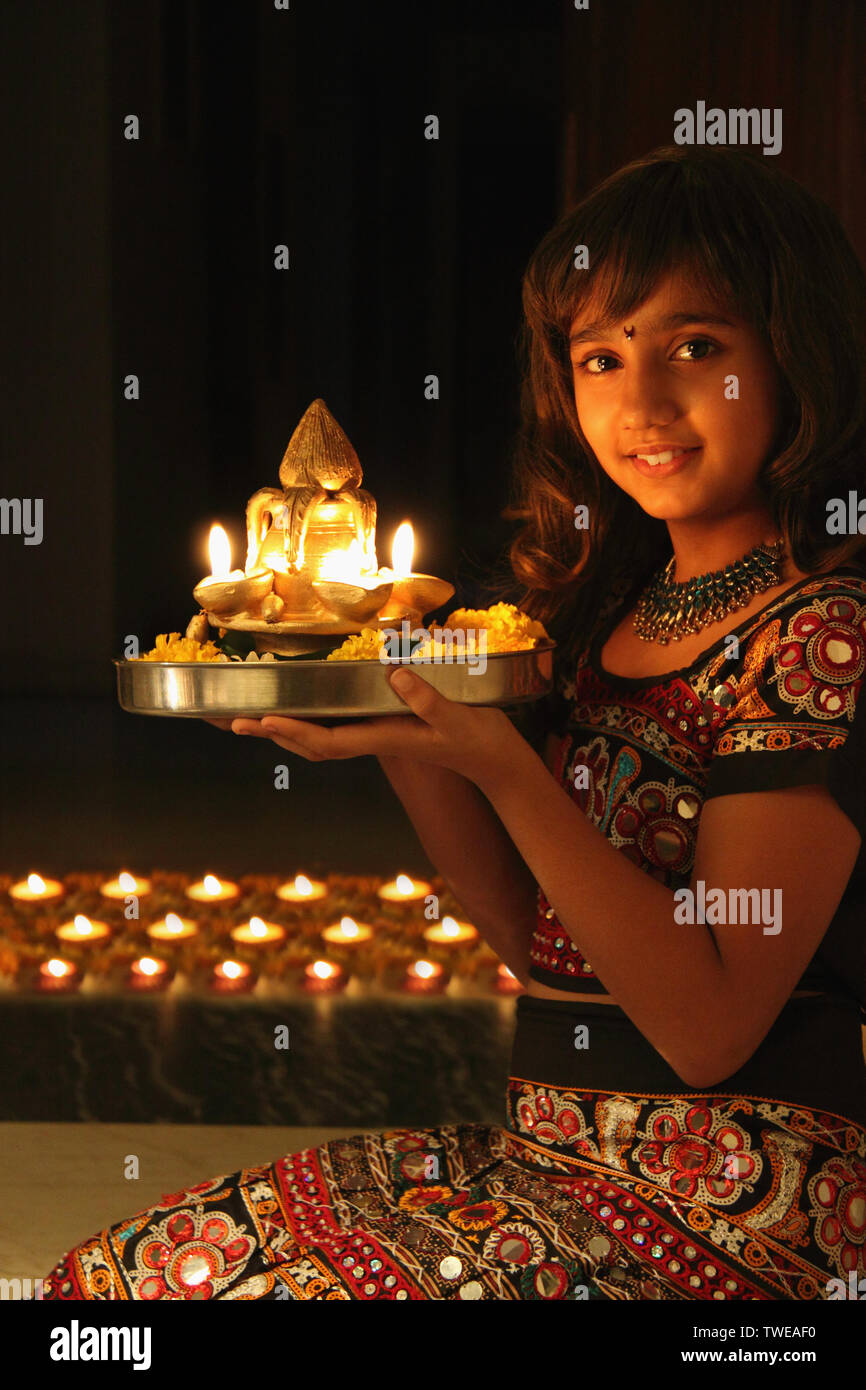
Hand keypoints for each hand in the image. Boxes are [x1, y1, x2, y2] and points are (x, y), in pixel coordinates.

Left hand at [202, 666, 515, 789]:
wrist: (496, 762)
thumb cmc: (479, 739)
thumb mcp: (457, 715)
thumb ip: (426, 697)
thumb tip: (393, 674)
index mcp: (385, 738)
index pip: (328, 740)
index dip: (293, 732)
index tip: (262, 720)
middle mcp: (374, 739)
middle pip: (311, 743)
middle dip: (271, 733)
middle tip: (232, 721)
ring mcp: (378, 735)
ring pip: (319, 739)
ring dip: (283, 731)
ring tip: (249, 720)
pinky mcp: (385, 728)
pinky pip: (337, 729)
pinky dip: (309, 725)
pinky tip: (298, 714)